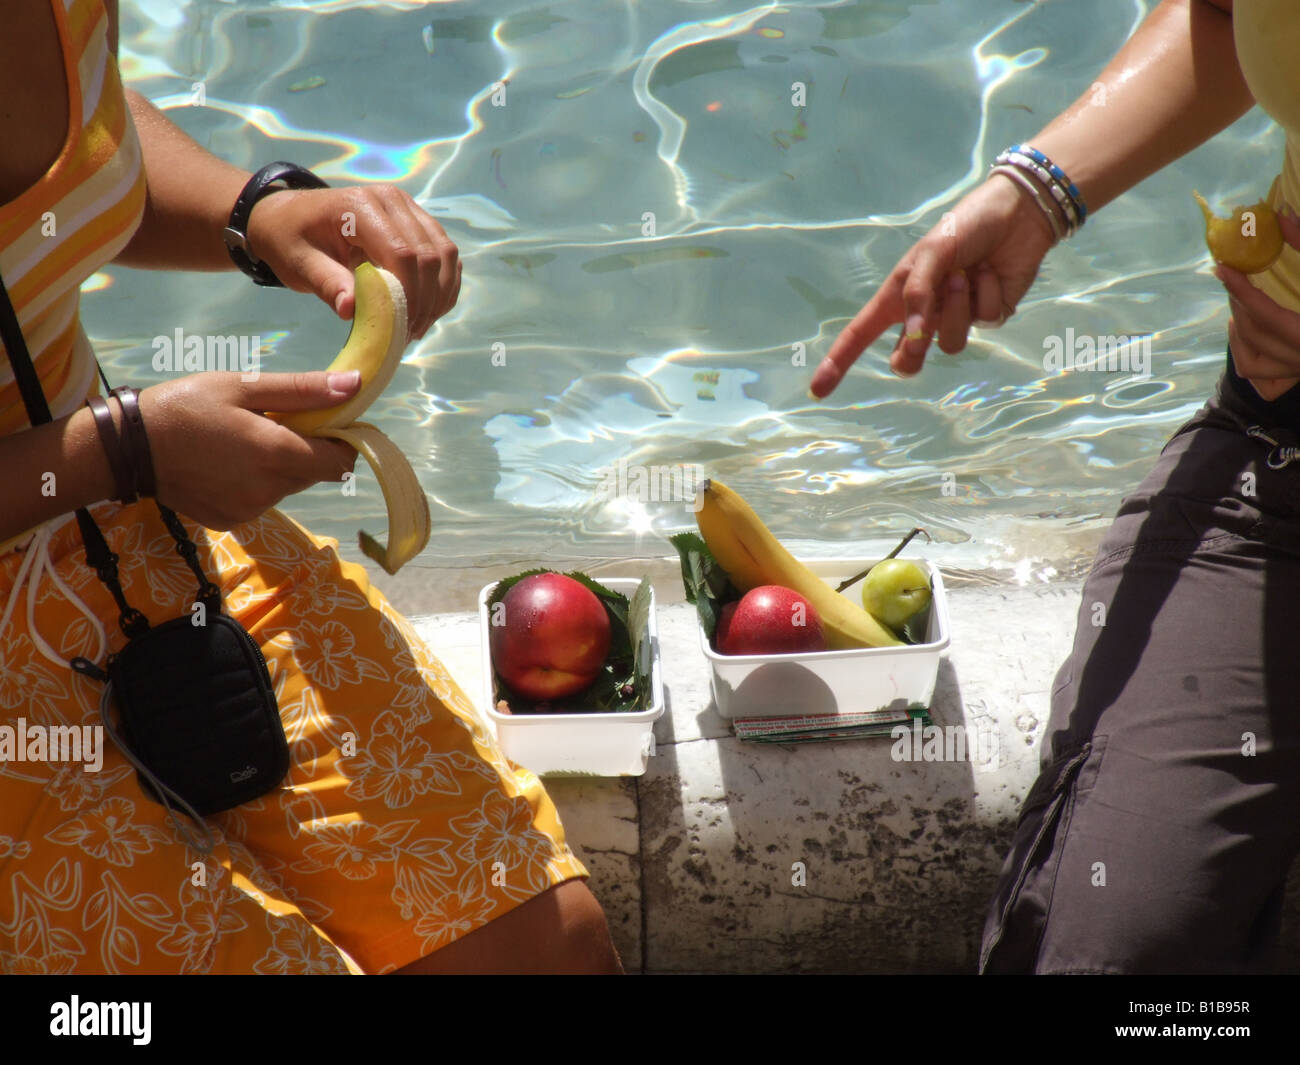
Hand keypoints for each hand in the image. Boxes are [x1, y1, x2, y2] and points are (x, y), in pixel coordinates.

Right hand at [138, 371, 361, 528]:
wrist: (128, 448)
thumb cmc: (187, 406)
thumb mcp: (243, 387)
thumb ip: (303, 391)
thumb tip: (354, 387)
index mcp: (277, 455)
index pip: (341, 463)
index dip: (344, 443)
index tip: (329, 422)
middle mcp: (270, 491)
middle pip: (316, 474)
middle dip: (309, 449)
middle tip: (277, 423)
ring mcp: (250, 511)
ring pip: (289, 487)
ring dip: (282, 465)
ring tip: (245, 440)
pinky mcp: (232, 521)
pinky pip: (263, 500)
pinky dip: (258, 482)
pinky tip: (229, 463)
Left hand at [244, 185, 461, 340]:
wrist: (291, 217)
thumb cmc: (291, 240)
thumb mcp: (299, 264)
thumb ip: (327, 284)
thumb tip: (351, 310)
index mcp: (361, 206)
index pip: (402, 253)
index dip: (409, 294)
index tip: (402, 327)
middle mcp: (392, 201)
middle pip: (430, 255)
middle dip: (426, 300)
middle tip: (411, 333)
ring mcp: (409, 209)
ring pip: (446, 255)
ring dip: (439, 294)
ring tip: (419, 325)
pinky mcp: (418, 222)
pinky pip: (446, 255)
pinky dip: (443, 285)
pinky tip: (429, 310)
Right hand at [810, 174, 1057, 396]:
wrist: (1016, 213)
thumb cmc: (965, 226)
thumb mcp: (931, 252)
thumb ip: (917, 293)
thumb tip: (915, 337)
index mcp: (897, 297)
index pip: (859, 336)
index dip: (837, 363)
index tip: (817, 390)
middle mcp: (923, 314)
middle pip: (907, 360)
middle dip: (914, 352)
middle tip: (922, 330)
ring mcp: (956, 318)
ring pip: (950, 343)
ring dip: (958, 307)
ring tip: (966, 274)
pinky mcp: (989, 317)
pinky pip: (983, 322)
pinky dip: (987, 294)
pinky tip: (991, 273)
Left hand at [1214, 205, 1299, 401]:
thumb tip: (1282, 216)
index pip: (1267, 314)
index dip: (1241, 290)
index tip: (1221, 268)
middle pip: (1256, 334)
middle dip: (1240, 304)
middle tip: (1233, 276)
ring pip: (1250, 359)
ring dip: (1239, 328)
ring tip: (1240, 300)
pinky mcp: (1295, 373)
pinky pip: (1255, 370)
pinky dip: (1243, 350)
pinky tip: (1245, 327)